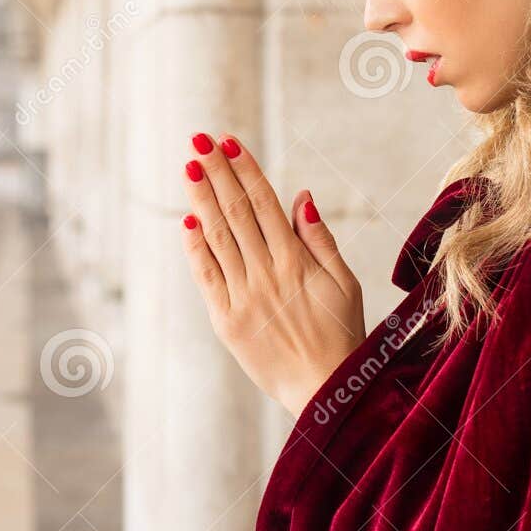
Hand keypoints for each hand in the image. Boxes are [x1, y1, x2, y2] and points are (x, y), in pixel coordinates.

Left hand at [179, 132, 366, 417]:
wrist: (325, 390)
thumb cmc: (341, 333)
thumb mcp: (342, 281)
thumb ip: (318, 238)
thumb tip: (300, 196)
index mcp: (296, 261)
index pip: (265, 203)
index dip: (245, 170)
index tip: (229, 142)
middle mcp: (267, 273)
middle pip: (236, 212)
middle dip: (217, 172)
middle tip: (200, 140)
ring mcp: (244, 296)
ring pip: (218, 237)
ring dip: (201, 199)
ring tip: (190, 167)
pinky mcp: (226, 321)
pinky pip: (206, 276)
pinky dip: (196, 247)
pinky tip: (188, 221)